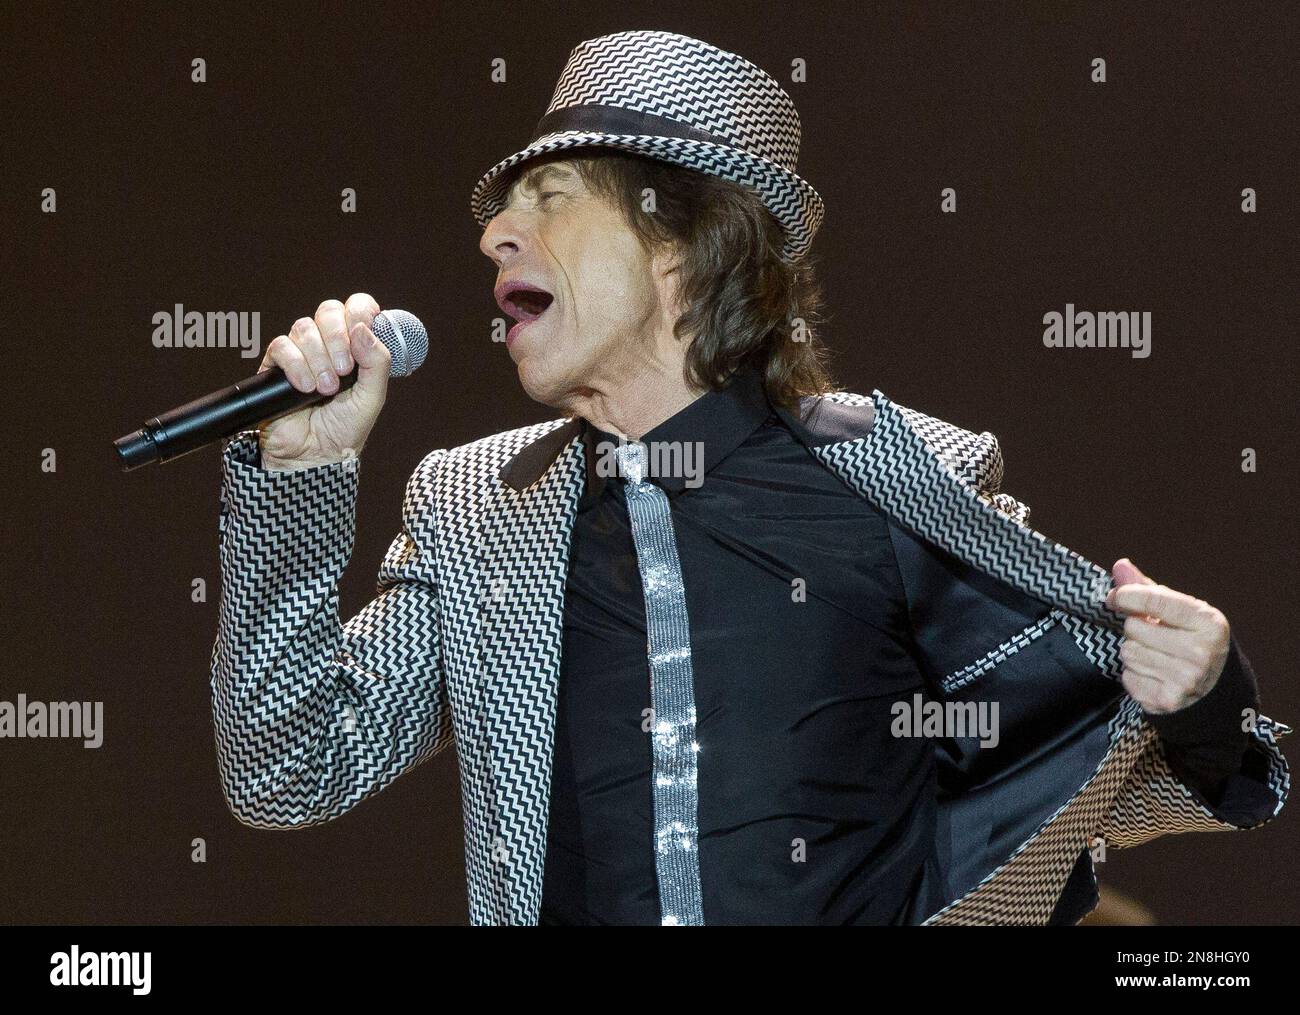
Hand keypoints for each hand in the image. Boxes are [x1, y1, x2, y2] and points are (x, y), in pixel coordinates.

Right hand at [257, 294, 391, 469]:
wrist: (314, 456)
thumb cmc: (345, 429)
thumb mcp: (372, 397)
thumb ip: (377, 362)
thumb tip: (364, 329)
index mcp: (355, 347)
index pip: (356, 308)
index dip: (361, 310)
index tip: (365, 327)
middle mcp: (327, 344)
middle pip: (328, 311)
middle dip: (338, 337)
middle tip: (344, 369)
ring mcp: (301, 353)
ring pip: (304, 327)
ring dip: (318, 359)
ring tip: (325, 389)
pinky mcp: (276, 366)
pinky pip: (282, 347)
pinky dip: (296, 366)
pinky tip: (305, 388)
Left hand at [1105, 558, 1231, 713]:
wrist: (1215, 690)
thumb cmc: (1193, 640)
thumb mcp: (1182, 612)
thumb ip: (1149, 590)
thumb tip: (1120, 565)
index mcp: (1208, 622)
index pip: (1154, 600)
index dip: (1126, 595)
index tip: (1114, 597)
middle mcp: (1200, 652)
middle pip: (1134, 627)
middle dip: (1136, 628)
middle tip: (1152, 635)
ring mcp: (1184, 680)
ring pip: (1127, 652)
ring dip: (1133, 650)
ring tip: (1155, 654)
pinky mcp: (1166, 700)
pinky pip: (1127, 676)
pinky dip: (1133, 674)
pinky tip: (1153, 673)